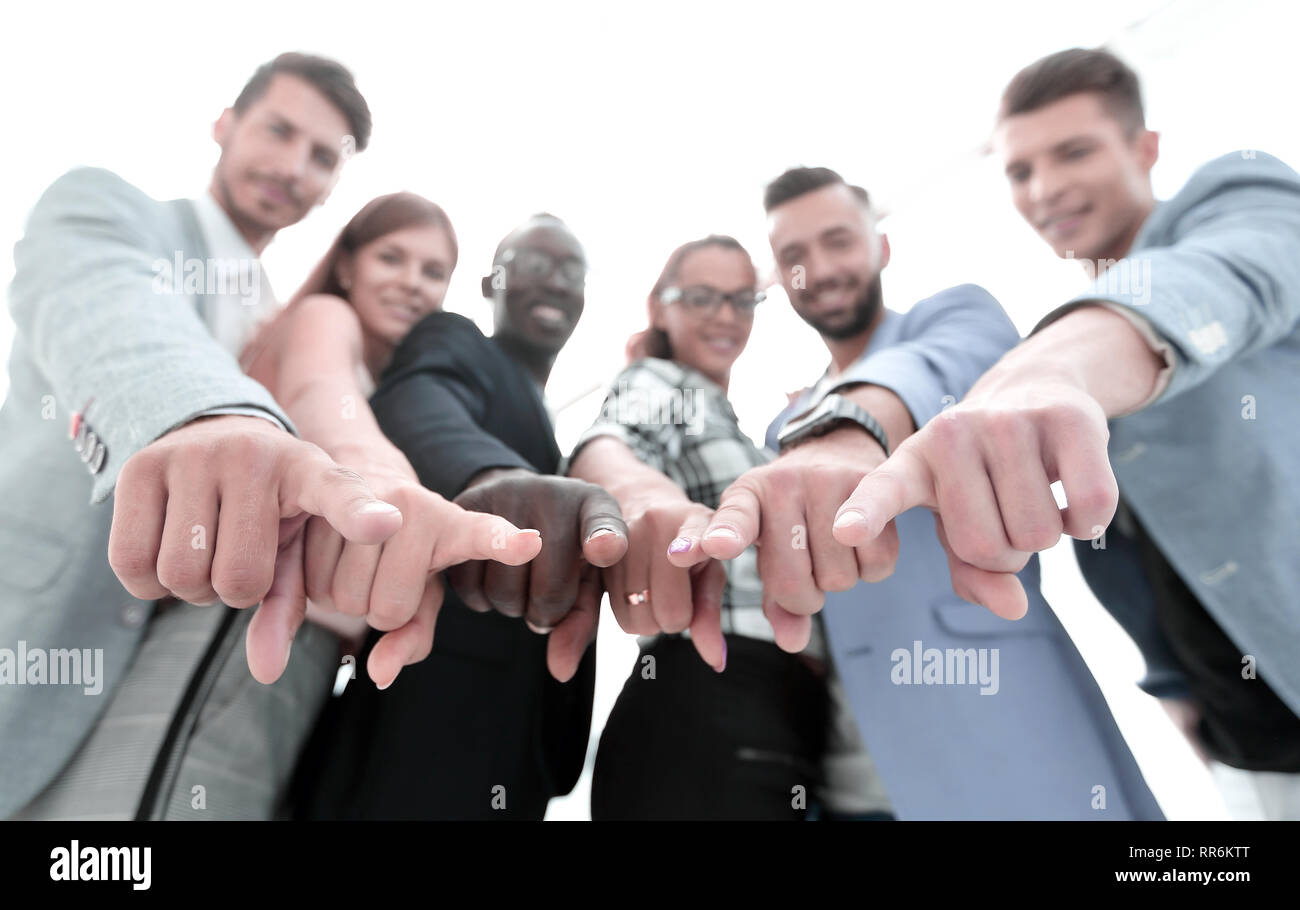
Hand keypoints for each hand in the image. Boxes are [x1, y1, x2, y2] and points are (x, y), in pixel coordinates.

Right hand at [109, 415, 403, 678]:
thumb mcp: (291, 541)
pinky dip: (148, 582)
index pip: (339, 494)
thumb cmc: (265, 503)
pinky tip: (165, 555)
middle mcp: (253, 456)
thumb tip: (266, 673)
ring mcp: (193, 457)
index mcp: (308, 470)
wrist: (209, 433)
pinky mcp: (138, 468)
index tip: (388, 524)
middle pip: (237, 579)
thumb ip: (290, 605)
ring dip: (191, 589)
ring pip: (181, 576)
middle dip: (233, 592)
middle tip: (236, 561)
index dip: (359, 514)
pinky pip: (132, 564)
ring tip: (205, 555)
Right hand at [295, 468, 542, 688]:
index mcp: (453, 528)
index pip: (480, 535)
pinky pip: (309, 569)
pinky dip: (305, 582)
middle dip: (371, 607)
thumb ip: (410, 638)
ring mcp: (373, 497)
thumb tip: (381, 674)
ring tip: (346, 559)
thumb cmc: (397, 556)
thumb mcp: (418, 597)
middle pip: (384, 608)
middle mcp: (418, 505)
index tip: (530, 542)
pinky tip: (339, 558)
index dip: (502, 542)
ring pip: (343, 596)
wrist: (351, 493)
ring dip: (336, 592)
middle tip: (372, 575)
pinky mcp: (324, 499)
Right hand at [446, 471, 627, 681]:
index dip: (605, 540)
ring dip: (512, 607)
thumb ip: (580, 621)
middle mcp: (552, 494)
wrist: (519, 495)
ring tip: (520, 586)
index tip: (603, 551)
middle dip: (546, 613)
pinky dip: (480, 598)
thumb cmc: (564, 546)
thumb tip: (560, 671)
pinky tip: (492, 577)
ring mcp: (506, 496)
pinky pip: (466, 583)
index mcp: (594, 506)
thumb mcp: (585, 576)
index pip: (604, 524)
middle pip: (548, 590)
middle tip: (545, 601)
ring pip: (504, 592)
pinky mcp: (465, 508)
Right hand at [605, 495, 727, 671]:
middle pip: (668, 609)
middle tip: (674, 593)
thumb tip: (715, 662)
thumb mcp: (708, 571)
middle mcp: (654, 521)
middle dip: (675, 617)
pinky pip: (615, 613)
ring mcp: (620, 535)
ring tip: (652, 588)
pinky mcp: (593, 555)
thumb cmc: (687, 547)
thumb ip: (710, 613)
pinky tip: (632, 589)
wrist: (641, 506)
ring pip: (637, 618)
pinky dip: (627, 614)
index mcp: (693, 519)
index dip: (688, 547)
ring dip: (648, 617)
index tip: (679, 555)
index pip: (692, 536)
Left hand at [672, 427, 889, 652]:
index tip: (716, 547)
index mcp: (748, 495)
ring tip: (832, 551)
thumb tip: (792, 642)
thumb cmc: (792, 515)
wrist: (836, 452)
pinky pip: (877, 564)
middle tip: (807, 575)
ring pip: (838, 578)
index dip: (726, 535)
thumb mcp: (770, 546)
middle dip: (803, 597)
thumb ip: (775, 599)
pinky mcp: (874, 485)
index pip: (735, 519)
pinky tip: (861, 545)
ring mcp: (830, 480)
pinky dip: (871, 570)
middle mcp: (785, 483)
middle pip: (793, 582)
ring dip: (838, 581)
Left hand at [832, 371, 1116, 618]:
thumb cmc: (987, 473)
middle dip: (1007, 554)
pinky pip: (1090, 507)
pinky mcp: (1066, 419)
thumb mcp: (963, 521)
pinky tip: (1072, 495)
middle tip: (1008, 515)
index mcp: (913, 463)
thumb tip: (1012, 608)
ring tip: (1036, 496)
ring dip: (1047, 537)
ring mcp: (1006, 422)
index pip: (883, 490)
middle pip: (986, 547)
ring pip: (1037, 535)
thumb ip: (973, 572)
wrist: (1038, 388)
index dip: (865, 512)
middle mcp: (951, 436)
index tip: (844, 531)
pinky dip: (1087, 523)